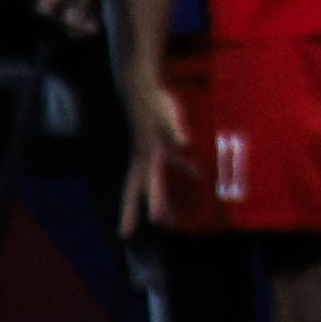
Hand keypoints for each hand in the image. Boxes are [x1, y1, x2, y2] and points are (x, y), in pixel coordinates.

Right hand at [120, 67, 185, 232]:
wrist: (141, 86)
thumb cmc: (156, 102)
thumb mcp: (169, 116)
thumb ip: (177, 131)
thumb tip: (186, 144)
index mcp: (147, 156)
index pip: (150, 184)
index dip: (154, 202)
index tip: (156, 221)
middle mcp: (143, 159)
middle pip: (134, 191)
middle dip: (129, 212)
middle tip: (123, 235)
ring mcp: (146, 153)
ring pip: (146, 182)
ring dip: (154, 198)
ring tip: (161, 218)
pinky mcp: (153, 145)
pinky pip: (165, 165)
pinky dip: (181, 170)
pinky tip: (197, 173)